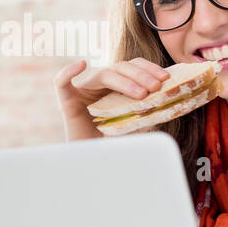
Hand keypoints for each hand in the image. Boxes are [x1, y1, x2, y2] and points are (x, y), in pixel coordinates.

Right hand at [53, 57, 169, 140]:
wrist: (88, 162)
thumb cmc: (109, 145)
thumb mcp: (132, 129)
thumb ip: (144, 119)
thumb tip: (163, 111)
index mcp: (116, 86)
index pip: (132, 66)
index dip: (149, 68)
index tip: (165, 78)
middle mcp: (100, 85)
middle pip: (120, 68)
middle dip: (141, 75)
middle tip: (156, 87)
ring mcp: (82, 91)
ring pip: (102, 74)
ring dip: (124, 81)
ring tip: (141, 94)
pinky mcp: (66, 101)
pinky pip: (61, 81)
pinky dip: (68, 71)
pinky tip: (81, 64)